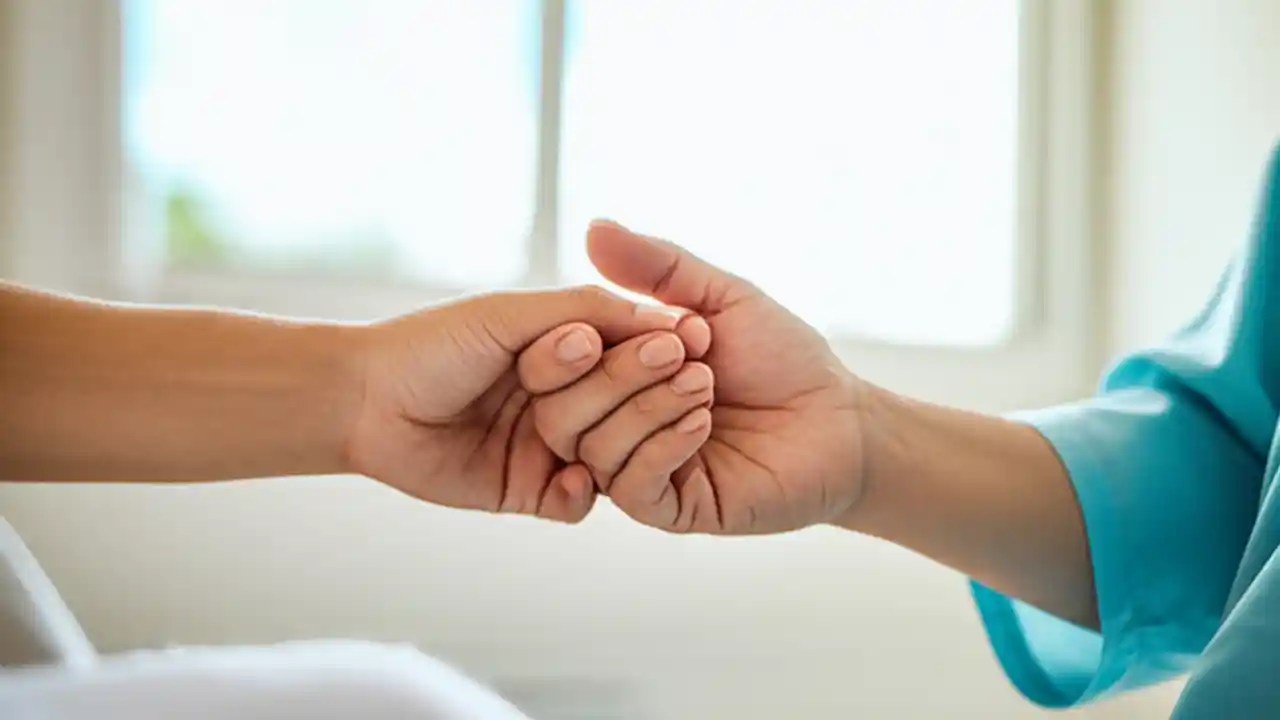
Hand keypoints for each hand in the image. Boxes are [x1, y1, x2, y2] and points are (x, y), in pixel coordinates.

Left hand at [344, 286, 708, 522]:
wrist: (364, 400)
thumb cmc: (434, 344)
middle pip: (625, 404)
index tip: (692, 344)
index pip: (627, 352)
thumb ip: (585, 310)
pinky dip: (579, 494)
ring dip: (622, 445)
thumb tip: (662, 322)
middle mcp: (566, 396)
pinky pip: (574, 502)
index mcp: (565, 348)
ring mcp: (550, 445)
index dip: (655, 350)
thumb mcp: (513, 313)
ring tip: (628, 438)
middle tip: (684, 387)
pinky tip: (572, 480)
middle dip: (644, 395)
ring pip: (608, 454)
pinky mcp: (528, 489)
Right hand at [541, 222, 863, 533]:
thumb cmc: (780, 357)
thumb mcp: (717, 298)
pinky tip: (702, 422)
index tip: (644, 318)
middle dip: (616, 374)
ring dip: (649, 406)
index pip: (552, 366)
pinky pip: (632, 487)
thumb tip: (594, 227)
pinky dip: (662, 446)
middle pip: (559, 413)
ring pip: (593, 449)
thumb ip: (656, 267)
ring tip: (706, 382)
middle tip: (680, 348)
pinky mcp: (672, 509)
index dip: (580, 341)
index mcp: (613, 376)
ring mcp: (639, 470)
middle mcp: (614, 426)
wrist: (839, 417)